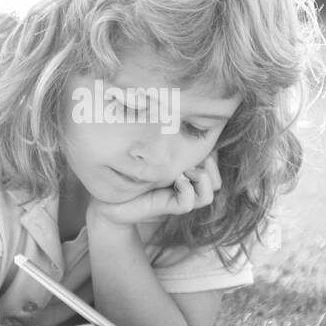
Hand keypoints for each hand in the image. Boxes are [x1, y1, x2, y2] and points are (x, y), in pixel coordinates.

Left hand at [88, 153, 222, 228]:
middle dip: (211, 166)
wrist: (108, 199)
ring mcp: (178, 199)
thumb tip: (179, 117)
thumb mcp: (149, 152)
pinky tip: (177, 179)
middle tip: (194, 157)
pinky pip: (189, 202)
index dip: (213, 153)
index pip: (214, 164)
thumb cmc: (127, 173)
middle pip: (217, 181)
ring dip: (202, 178)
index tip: (198, 142)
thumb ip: (165, 141)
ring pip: (208, 194)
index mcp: (185, 172)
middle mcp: (186, 186)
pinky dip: (187, 189)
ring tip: (186, 169)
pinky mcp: (167, 208)